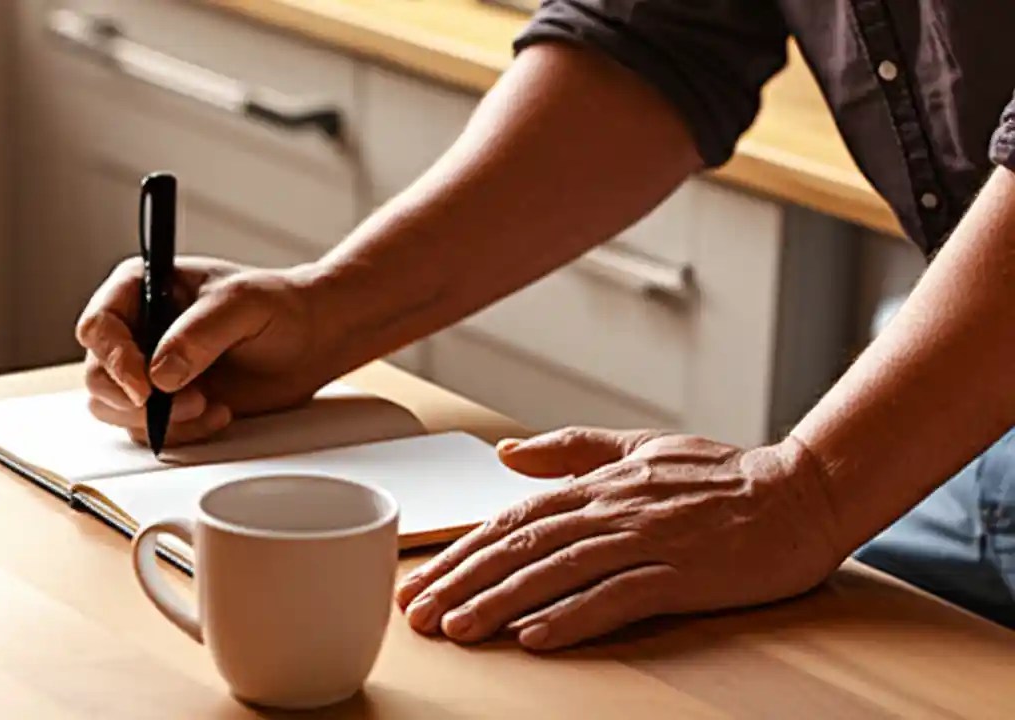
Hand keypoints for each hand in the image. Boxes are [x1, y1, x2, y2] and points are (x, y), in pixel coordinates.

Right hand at [75, 256, 335, 445]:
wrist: (311, 342)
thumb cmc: (280, 307)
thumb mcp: (241, 306)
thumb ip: (198, 335)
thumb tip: (160, 374)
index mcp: (142, 286)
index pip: (99, 326)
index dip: (114, 359)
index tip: (144, 387)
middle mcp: (138, 328)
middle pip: (98, 375)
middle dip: (137, 399)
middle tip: (187, 401)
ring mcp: (149, 369)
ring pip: (116, 409)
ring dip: (161, 420)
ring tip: (209, 405)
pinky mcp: (168, 402)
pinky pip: (149, 431)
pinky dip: (182, 432)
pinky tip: (218, 413)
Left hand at [394, 427, 843, 649]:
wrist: (802, 491)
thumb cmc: (722, 476)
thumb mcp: (639, 448)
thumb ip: (572, 450)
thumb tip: (508, 453)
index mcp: (598, 485)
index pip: (512, 518)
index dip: (461, 550)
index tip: (420, 578)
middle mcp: (612, 510)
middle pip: (520, 546)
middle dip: (462, 580)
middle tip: (417, 613)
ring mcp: (647, 541)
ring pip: (557, 572)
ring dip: (502, 602)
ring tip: (457, 628)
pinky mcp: (683, 573)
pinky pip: (619, 597)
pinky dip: (576, 616)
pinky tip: (537, 637)